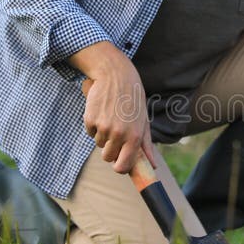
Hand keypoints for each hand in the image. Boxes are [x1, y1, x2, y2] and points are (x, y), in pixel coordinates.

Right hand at [70, 42, 155, 173]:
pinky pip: (90, 132)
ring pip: (98, 143)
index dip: (119, 168)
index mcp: (134, 137)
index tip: (118, 164)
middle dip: (110, 149)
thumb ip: (147, 145)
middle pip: (107, 157)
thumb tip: (153, 166)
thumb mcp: (144, 120)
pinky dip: (94, 125)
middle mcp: (119, 134)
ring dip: (103, 134)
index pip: (122, 166)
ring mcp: (103, 127)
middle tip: (115, 133)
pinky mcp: (90, 119)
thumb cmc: (133, 99)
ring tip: (111, 117)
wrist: (116, 76)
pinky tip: (102, 112)